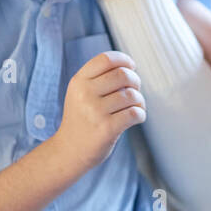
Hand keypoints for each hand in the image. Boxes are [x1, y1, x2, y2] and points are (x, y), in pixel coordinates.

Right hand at [51, 52, 145, 169]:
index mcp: (78, 81)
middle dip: (135, 81)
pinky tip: (136, 118)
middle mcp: (84, 94)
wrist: (69, 151)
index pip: (106, 59)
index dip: (124, 60)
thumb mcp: (80, 93)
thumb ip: (99, 78)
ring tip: (135, 107)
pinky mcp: (107, 128)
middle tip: (134, 90)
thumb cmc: (82, 119)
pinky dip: (141, 114)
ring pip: (131, 95)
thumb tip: (129, 67)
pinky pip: (135, 113)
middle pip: (123, 74)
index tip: (131, 67)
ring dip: (140, 101)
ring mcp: (95, 111)